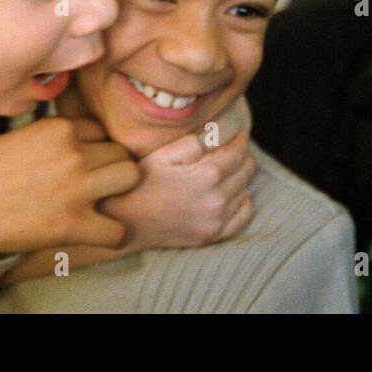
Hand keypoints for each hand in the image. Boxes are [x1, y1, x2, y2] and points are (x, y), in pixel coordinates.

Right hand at [0, 117, 138, 254]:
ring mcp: (76, 187)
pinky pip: (117, 230)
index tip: (78, 163)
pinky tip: (97, 231)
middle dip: (109, 167)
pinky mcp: (72, 223)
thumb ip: (57, 137)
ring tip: (98, 201)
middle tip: (91, 184)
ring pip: (129, 176)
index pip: (100, 131)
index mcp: (60, 127)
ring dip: (117, 190)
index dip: (92, 148)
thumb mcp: (24, 136)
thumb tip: (85, 144)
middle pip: (120, 152)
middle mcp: (74, 152)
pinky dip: (112, 234)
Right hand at [100, 130, 254, 250]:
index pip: (237, 153)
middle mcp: (217, 200)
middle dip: (244, 157)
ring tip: (233, 168)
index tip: (240, 135)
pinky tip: (238, 195)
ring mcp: (215, 221)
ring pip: (244, 192)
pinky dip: (243, 204)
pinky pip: (241, 219)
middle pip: (245, 172)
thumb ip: (193, 143)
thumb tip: (216, 137)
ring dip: (242, 178)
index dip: (241, 141)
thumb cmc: (141, 182)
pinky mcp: (211, 236)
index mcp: (207, 175)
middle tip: (237, 149)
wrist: (126, 220)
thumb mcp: (162, 154)